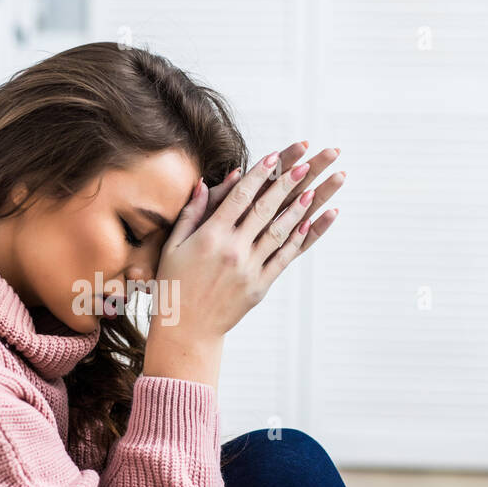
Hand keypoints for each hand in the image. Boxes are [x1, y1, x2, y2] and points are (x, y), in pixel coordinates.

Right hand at [154, 145, 344, 340]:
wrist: (186, 329)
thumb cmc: (174, 284)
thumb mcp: (173, 246)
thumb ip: (191, 213)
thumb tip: (205, 183)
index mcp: (210, 237)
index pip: (239, 197)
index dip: (259, 174)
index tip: (274, 157)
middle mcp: (232, 251)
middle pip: (264, 210)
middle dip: (286, 185)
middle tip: (305, 165)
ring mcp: (248, 269)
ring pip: (278, 232)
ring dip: (298, 209)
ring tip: (313, 190)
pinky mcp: (260, 286)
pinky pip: (283, 258)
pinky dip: (298, 240)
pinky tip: (309, 224)